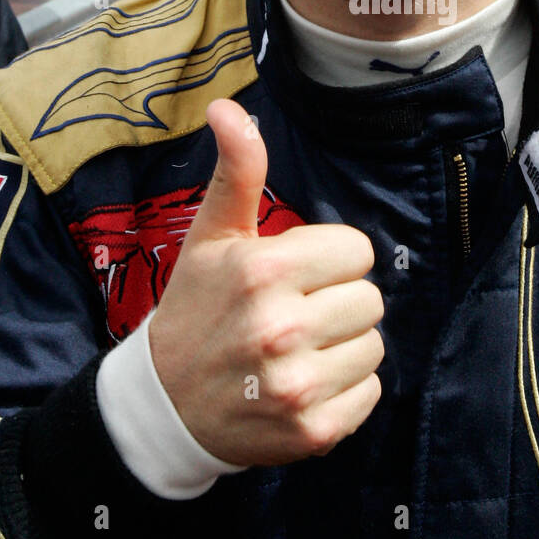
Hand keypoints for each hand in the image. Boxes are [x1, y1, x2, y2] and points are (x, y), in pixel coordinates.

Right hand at [149, 100, 383, 465]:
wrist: (164, 406)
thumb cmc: (196, 309)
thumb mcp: (212, 236)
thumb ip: (237, 171)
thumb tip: (226, 107)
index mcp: (263, 271)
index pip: (358, 251)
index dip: (329, 261)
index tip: (294, 276)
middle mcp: (281, 328)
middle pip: (371, 299)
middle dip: (337, 303)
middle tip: (294, 316)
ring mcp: (297, 385)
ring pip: (374, 346)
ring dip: (343, 347)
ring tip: (298, 352)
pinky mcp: (312, 431)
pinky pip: (371, 392)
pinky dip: (345, 390)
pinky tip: (303, 386)